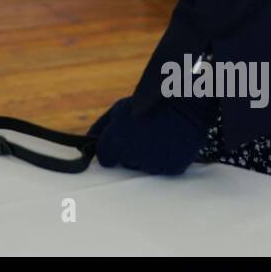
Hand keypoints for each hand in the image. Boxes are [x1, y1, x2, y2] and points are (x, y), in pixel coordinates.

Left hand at [88, 95, 209, 174]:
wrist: (183, 102)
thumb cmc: (147, 103)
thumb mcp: (118, 109)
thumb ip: (100, 127)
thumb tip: (87, 142)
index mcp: (114, 143)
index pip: (105, 158)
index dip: (110, 148)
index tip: (119, 140)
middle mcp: (131, 158)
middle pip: (125, 162)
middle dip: (130, 151)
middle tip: (143, 133)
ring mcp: (153, 165)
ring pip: (144, 166)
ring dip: (148, 155)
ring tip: (158, 135)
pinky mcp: (171, 169)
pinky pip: (163, 167)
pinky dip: (165, 158)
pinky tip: (170, 142)